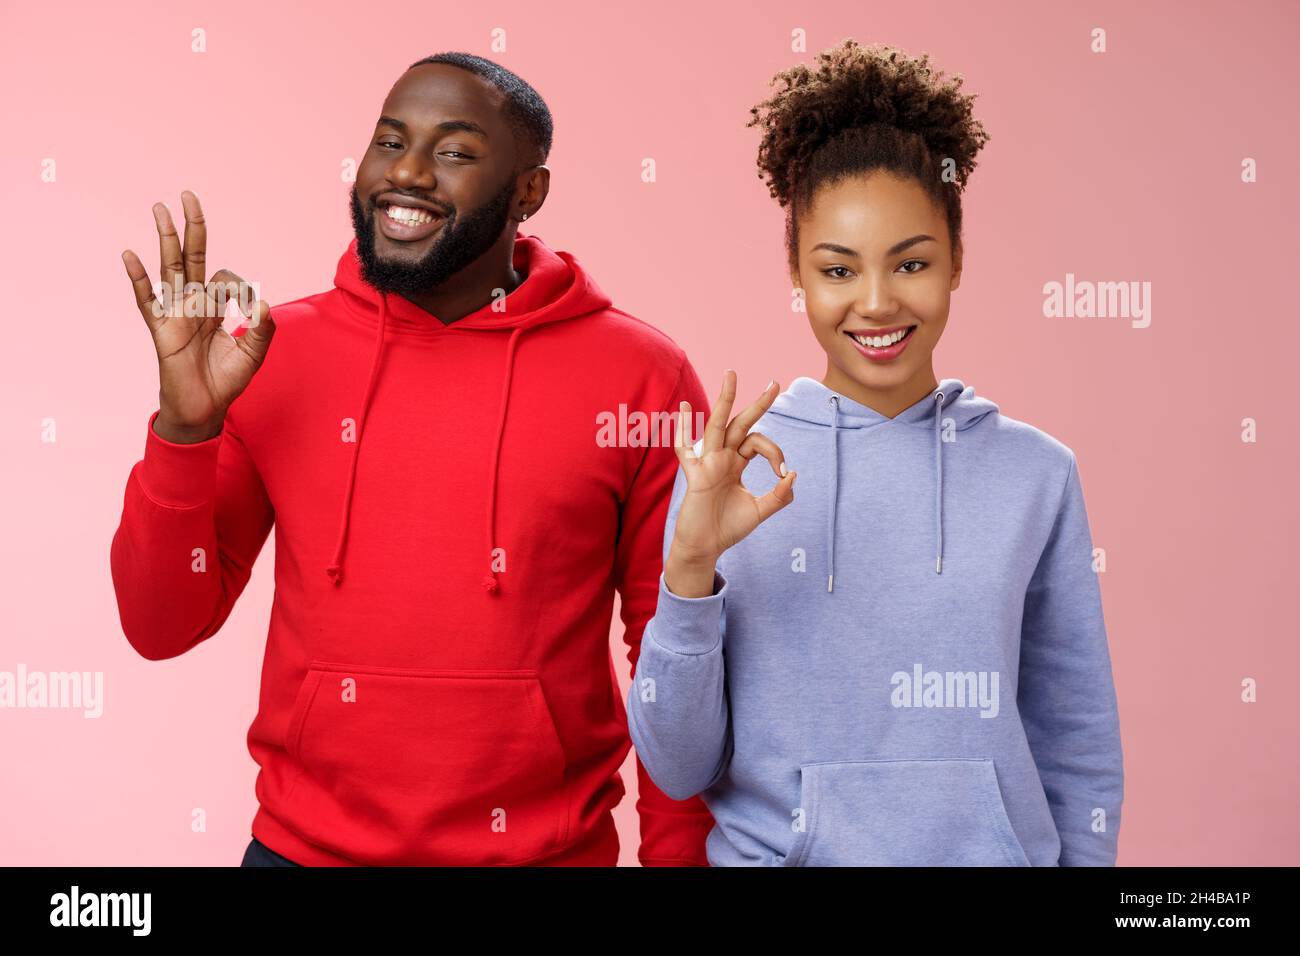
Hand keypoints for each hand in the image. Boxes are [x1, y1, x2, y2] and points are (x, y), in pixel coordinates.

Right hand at [122, 190, 275, 442]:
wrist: (204, 410)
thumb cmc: (226, 381)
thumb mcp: (253, 354)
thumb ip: (262, 329)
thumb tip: (264, 301)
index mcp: (216, 307)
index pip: (226, 279)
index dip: (240, 287)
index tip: (250, 307)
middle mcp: (193, 304)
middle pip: (191, 257)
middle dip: (191, 227)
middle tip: (187, 194)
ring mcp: (174, 313)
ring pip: (169, 268)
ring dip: (165, 238)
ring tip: (159, 208)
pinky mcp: (161, 329)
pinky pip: (146, 300)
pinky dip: (138, 279)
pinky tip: (130, 255)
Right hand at [664, 370, 795, 596]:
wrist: (706, 547)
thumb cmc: (728, 528)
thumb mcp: (760, 511)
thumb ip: (778, 496)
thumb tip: (792, 474)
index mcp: (736, 463)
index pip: (758, 443)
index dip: (774, 452)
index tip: (781, 473)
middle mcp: (722, 458)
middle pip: (740, 423)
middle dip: (758, 404)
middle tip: (775, 383)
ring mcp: (707, 463)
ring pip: (717, 425)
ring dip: (725, 400)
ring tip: (732, 376)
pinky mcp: (694, 475)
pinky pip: (685, 449)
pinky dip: (682, 429)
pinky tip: (683, 408)